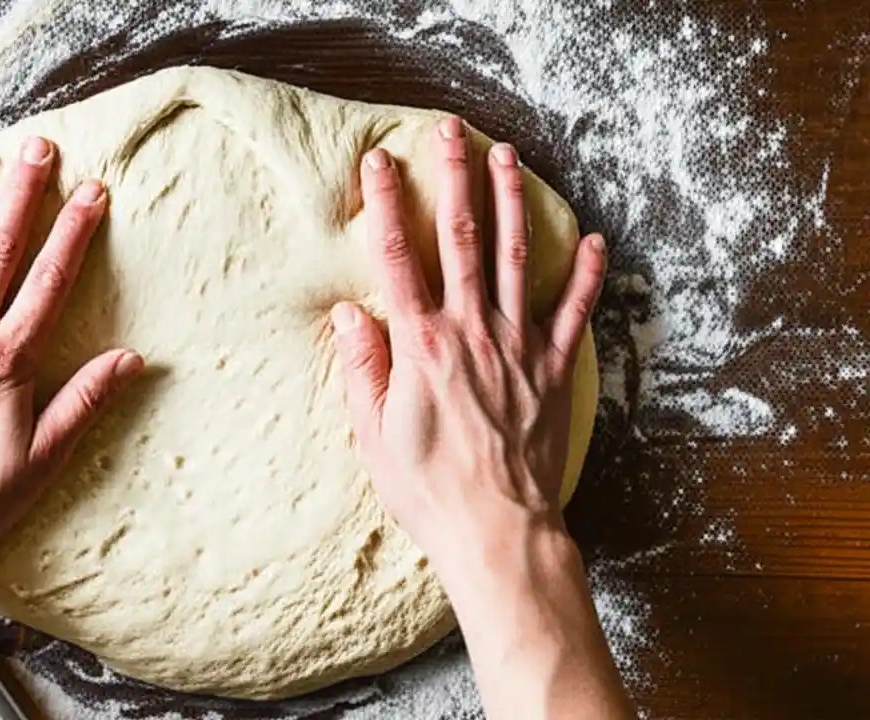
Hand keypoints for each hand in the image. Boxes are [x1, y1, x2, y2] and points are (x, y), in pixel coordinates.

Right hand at [331, 116, 605, 584]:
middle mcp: (470, 333)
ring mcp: (517, 347)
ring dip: (511, 203)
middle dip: (453, 179)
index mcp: (420, 346)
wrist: (498, 531)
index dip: (384, 205)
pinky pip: (573, 313)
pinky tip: (593, 240)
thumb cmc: (428, 489)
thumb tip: (349, 315)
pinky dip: (586, 275)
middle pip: (460, 239)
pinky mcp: (553, 370)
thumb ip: (363, 368)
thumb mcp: (373, 434)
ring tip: (507, 158)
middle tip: (451, 133)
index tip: (378, 164)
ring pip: (516, 258)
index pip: (397, 259)